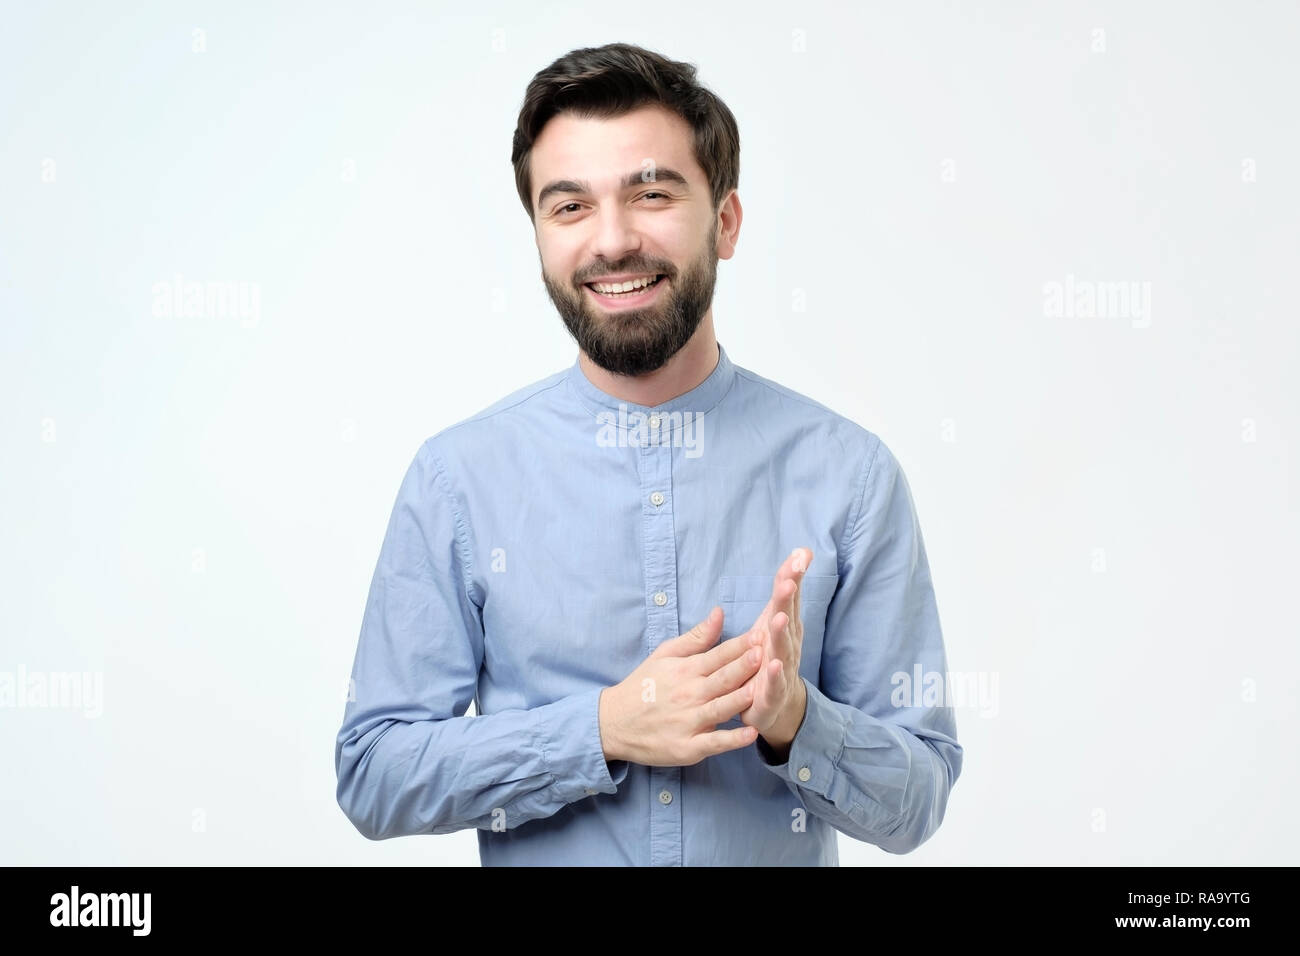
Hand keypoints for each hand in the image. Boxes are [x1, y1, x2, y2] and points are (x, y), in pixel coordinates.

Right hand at [598, 607, 762, 765]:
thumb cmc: (643, 685)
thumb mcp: (665, 655)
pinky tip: (751, 734)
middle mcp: (689, 694)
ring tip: (759, 690)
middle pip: (722, 679)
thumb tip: (719, 612)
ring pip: (720, 708)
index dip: (741, 645)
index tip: (761, 634)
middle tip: (765, 653)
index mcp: (686, 670)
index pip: (718, 654)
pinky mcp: (687, 747)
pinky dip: (732, 740)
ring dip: (740, 699)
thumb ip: (696, 637)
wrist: (614, 722)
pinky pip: (714, 743)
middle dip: (743, 666)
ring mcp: (689, 722)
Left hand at [739, 548, 812, 755]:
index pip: (788, 596)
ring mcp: (782, 669)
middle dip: (788, 599)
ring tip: (779, 618)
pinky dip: (775, 675)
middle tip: (789, 580)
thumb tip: (801, 551)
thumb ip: (785, 587)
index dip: (793, 576)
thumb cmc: (772, 655)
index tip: (800, 555)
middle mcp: (787, 644)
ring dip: (781, 634)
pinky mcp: (772, 694)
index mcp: (785, 625)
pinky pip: (774, 683)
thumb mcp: (774, 617)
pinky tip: (775, 664)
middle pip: (788, 618)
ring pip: (782, 649)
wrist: (776, 707)